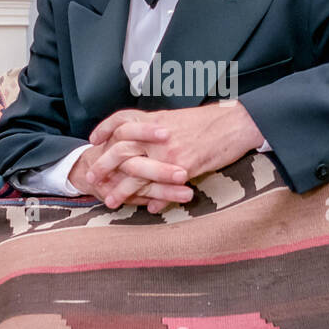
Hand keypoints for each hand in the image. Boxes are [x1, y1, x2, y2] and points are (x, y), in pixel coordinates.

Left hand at [85, 103, 265, 209]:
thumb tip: (148, 145)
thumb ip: (160, 131)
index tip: (93, 139)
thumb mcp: (180, 120)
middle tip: (92, 177)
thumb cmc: (212, 122)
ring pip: (136, 172)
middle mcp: (158, 134)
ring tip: (110, 201)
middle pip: (120, 147)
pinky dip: (154, 199)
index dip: (105, 128)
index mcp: (156, 119)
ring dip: (121, 189)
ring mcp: (168, 151)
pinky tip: (150, 209)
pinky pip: (162, 187)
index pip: (122, 120)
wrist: (236, 123)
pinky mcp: (183, 166)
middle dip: (103, 164)